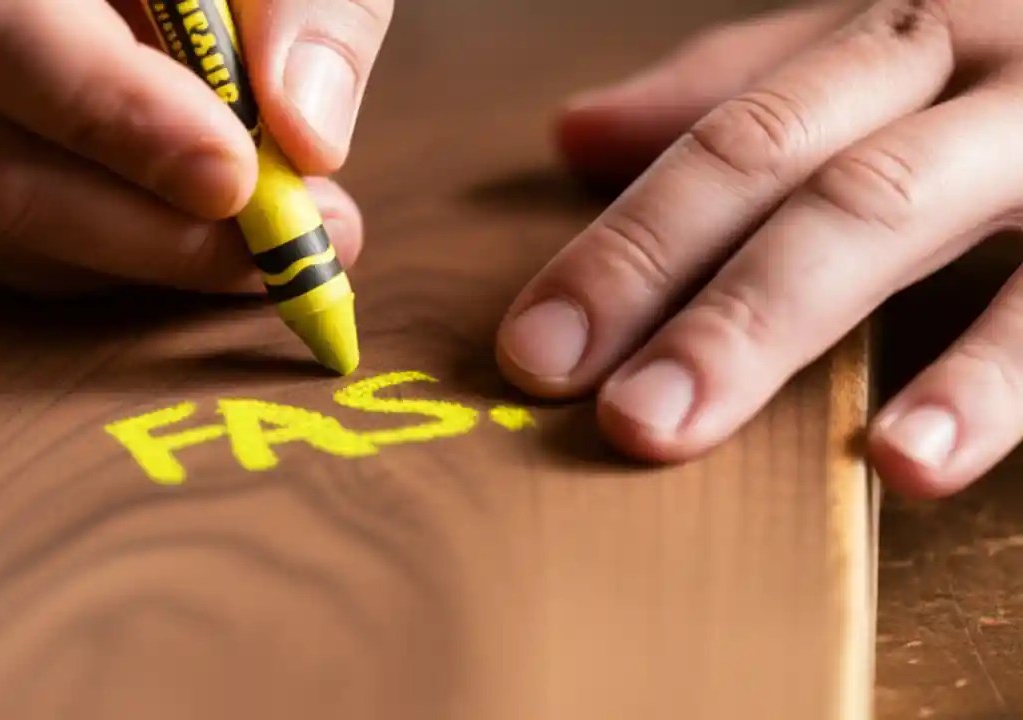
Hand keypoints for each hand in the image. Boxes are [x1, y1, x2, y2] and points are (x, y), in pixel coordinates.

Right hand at [0, 0, 390, 292]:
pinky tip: (169, 226)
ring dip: (141, 254)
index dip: (118, 120)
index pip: (2, 28)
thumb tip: (308, 138)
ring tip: (256, 234)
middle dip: (153, 230)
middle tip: (284, 246)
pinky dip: (99, 258)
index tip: (234, 180)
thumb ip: (308, 15)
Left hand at [497, 0, 1022, 497]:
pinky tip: (910, 456)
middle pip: (820, 185)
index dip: (629, 244)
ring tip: (710, 429)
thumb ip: (744, 86)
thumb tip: (578, 132)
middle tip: (616, 416)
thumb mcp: (895, 47)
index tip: (534, 347)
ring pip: (915, 219)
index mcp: (905, 35)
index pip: (737, 137)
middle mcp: (985, 71)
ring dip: (808, 333)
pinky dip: (995, 380)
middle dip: (706, 304)